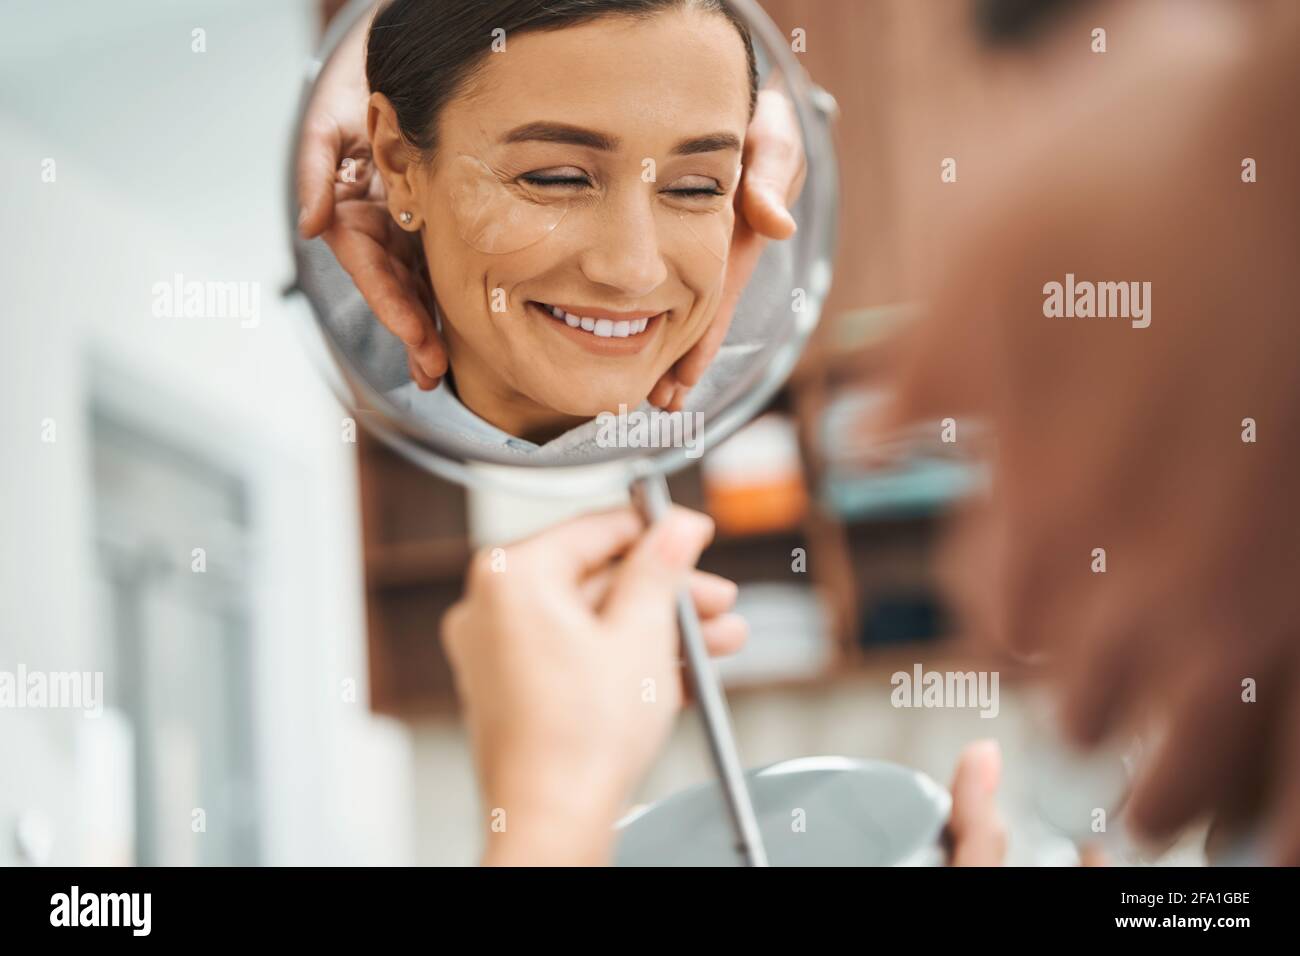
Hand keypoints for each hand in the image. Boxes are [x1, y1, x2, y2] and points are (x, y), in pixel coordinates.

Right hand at [295, 8, 446, 388]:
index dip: (393, 306)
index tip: (416, 338)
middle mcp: (384, 224)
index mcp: (355, 210)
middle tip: (432, 370)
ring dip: (432, 325)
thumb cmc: (359, 81)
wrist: (406, 55)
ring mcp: (413, 224)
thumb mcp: (330, 117)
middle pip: (398, 288)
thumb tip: (307, 226)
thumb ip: (317, 168)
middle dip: (413, 332)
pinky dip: (459, 291)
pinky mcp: (441, 216)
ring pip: (423, 283)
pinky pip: (450, 259)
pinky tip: (477, 322)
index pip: (372, 269)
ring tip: (442, 366)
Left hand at [441, 507, 745, 865]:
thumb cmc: (580, 739)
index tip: (693, 533)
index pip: (594, 529)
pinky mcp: (512, 688)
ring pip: (591, 620)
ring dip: (657, 628)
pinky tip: (681, 670)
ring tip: (715, 640)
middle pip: (595, 577)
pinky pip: (576, 654)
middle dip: (666, 592)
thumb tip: (675, 528)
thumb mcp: (642, 633)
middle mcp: (491, 607)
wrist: (553, 820)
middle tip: (714, 598)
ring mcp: (496, 651)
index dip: (656, 531)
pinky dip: (624, 658)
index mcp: (512, 576)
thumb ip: (660, 568)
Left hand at [649, 87, 806, 410]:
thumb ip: (772, 173)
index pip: (717, 300)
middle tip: (659, 403)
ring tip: (650, 394)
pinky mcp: (682, 243)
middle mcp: (718, 254)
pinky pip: (665, 284)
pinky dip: (652, 313)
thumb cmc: (756, 120)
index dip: (701, 341)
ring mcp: (701, 251)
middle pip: (696, 318)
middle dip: (681, 362)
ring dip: (667, 349)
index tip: (682, 377)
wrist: (734, 104)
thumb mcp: (772, 138)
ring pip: (680, 309)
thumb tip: (777, 226)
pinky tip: (630, 338)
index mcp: (738, 241)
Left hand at [873, 2, 1299, 862]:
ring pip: (1192, 747)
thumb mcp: (988, 254)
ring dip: (1161, 781)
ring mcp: (1255, 587)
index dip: (997, 607)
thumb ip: (924, 371)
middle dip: (1073, 699)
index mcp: (1045, 498)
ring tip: (1149, 806)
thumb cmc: (1142, 177)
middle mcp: (1146, 569)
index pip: (997, 614)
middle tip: (1079, 700)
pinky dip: (1286, 816)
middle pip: (1086, 696)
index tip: (1013, 589)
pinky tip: (1278, 852)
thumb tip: (870, 443)